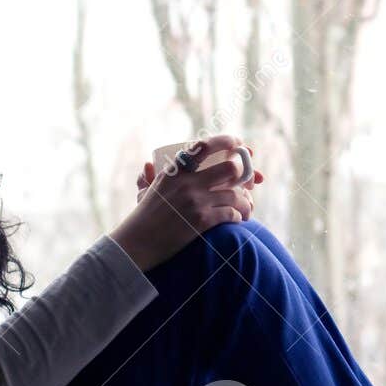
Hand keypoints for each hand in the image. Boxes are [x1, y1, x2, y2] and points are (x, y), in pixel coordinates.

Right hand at [113, 135, 264, 270]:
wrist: (138, 243)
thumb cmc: (143, 219)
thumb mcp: (146, 192)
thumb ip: (147, 177)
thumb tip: (147, 164)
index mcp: (175, 170)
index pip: (205, 146)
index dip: (226, 141)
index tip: (237, 143)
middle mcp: (187, 182)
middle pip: (230, 168)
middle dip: (244, 174)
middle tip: (247, 183)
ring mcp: (196, 201)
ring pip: (236, 194)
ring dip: (245, 202)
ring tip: (246, 208)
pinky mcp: (202, 220)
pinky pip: (231, 213)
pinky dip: (238, 216)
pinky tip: (236, 219)